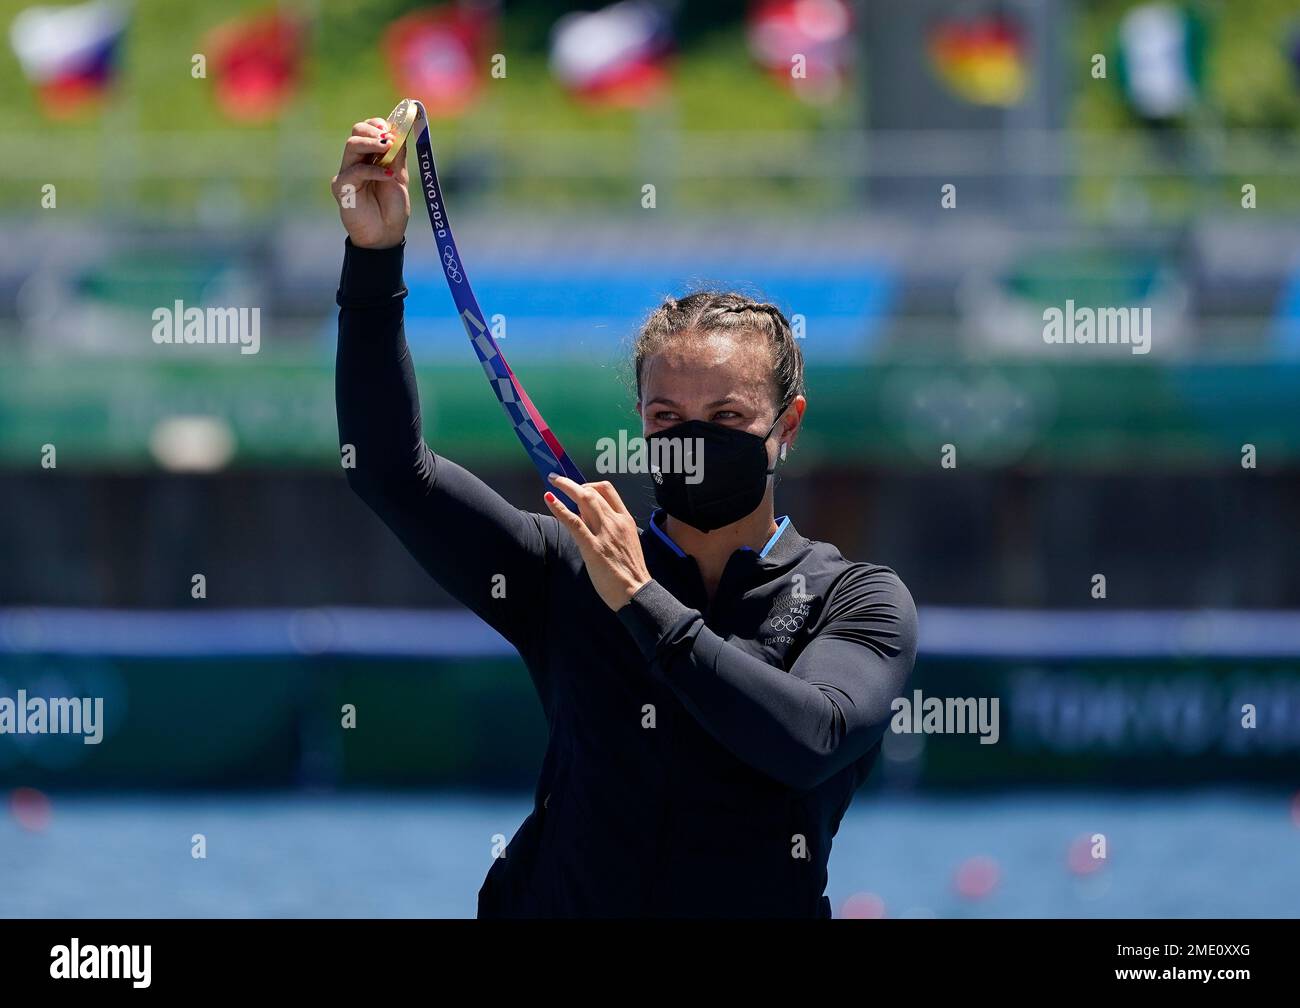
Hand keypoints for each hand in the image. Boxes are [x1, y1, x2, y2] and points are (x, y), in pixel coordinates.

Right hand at [330, 116, 410, 249]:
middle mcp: (357, 161)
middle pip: (357, 132)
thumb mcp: (400, 177)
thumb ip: (397, 156)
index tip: (394, 129)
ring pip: (352, 145)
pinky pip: (355, 171)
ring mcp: (347, 172)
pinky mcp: (341, 186)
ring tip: (388, 147)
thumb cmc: (393, 208)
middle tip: (389, 138)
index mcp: (371, 156)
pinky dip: (373, 170)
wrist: (386, 234)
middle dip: (374, 131)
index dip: (380, 125)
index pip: (368, 129)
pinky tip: (387, 175)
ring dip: (372, 143)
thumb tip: (401, 130)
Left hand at [544, 475, 651, 611]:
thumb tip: (588, 517)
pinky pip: (574, 522)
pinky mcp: (593, 547)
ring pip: (584, 499)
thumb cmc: (630, 572)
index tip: (577, 486)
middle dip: (573, 483)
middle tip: (558, 479)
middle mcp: (616, 521)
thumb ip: (610, 528)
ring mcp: (605, 533)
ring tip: (552, 482)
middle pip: (594, 491)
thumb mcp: (626, 542)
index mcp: (625, 520)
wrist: (637, 592)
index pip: (608, 490)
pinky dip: (559, 508)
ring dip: (565, 487)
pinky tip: (549, 500)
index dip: (589, 484)